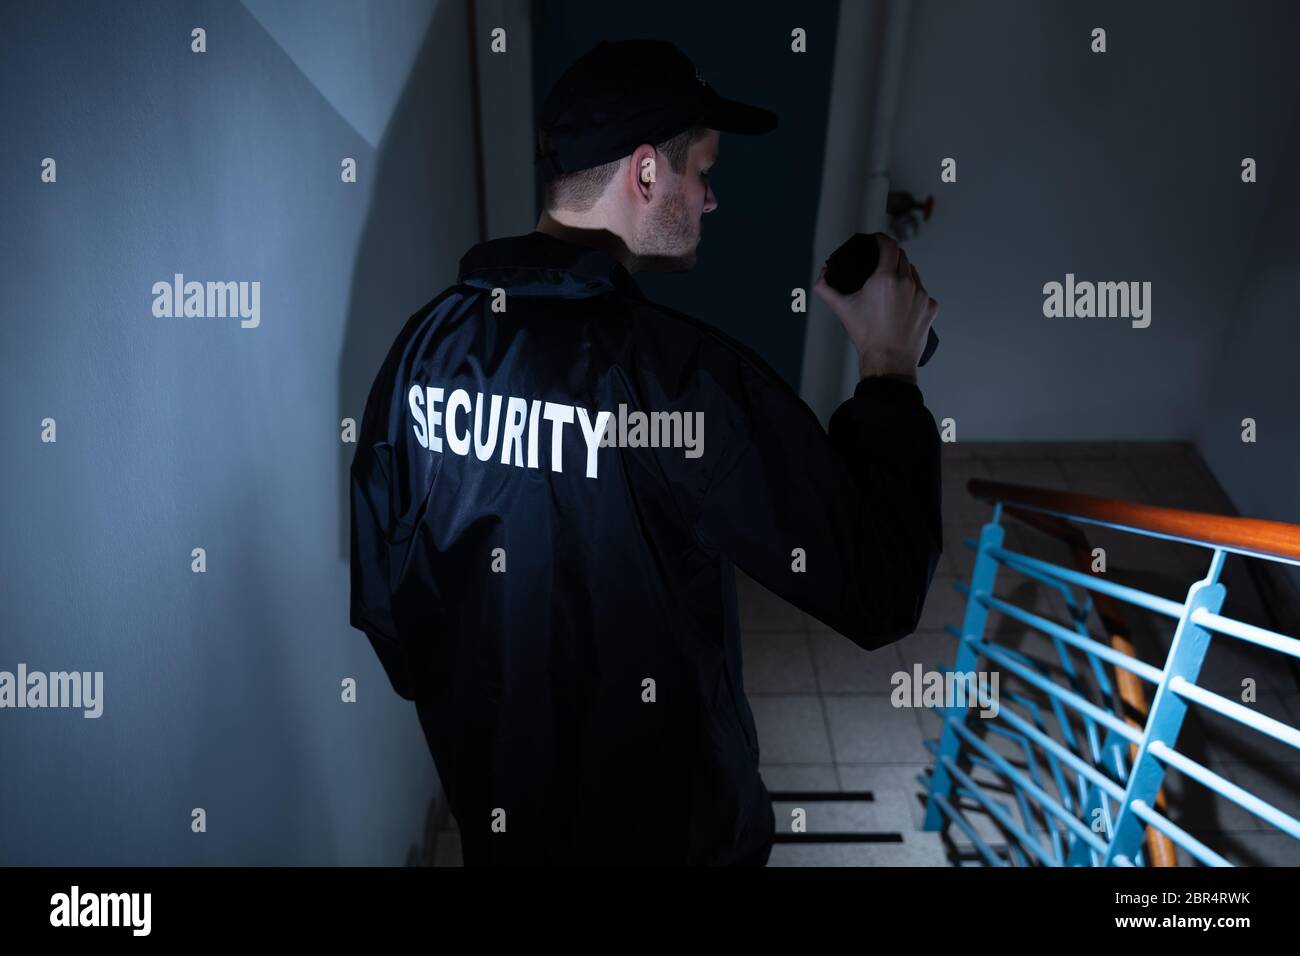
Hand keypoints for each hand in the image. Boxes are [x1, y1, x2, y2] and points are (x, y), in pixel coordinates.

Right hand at [812, 233, 938, 384]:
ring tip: (892, 287)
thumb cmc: (868, 337)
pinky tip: (903, 305)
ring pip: (913, 273)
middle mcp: (907, 283)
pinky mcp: (930, 307)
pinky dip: (913, 294)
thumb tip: (821, 277)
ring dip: (903, 274)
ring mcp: (922, 295)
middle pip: (902, 256)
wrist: (889, 361)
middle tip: (881, 264)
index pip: (889, 245)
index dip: (882, 239)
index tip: (878, 240)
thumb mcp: (842, 310)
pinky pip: (923, 292)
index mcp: (885, 279)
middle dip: (891, 256)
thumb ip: (826, 289)